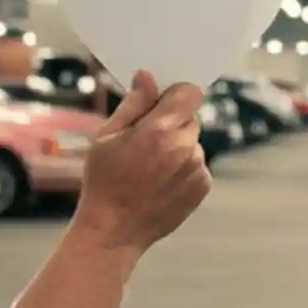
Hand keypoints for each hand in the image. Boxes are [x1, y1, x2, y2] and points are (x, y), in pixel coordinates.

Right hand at [69, 70, 211, 257]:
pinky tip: (160, 183)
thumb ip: (133, 104)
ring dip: (178, 148)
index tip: (160, 105)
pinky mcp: (203, 185)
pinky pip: (197, 164)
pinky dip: (183, 168)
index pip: (189, 93)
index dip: (175, 95)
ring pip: (193, 142)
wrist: (113, 230)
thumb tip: (148, 77)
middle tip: (145, 143)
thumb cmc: (104, 181)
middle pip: (190, 118)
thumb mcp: (107, 137)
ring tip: (149, 169)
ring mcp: (197, 167)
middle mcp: (185, 147)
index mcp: (160, 130)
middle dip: (171, 124)